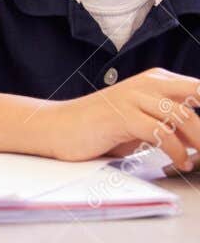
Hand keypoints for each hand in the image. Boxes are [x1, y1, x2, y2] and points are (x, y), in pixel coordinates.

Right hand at [39, 68, 199, 166]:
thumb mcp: (141, 124)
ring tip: (198, 161)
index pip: (197, 88)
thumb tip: (198, 140)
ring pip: (182, 116)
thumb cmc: (98, 128)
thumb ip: (170, 127)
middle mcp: (146, 84)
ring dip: (198, 142)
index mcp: (154, 80)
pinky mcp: (120, 115)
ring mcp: (132, 97)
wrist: (57, 128)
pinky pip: (160, 133)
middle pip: (196, 95)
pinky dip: (176, 151)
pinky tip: (179, 162)